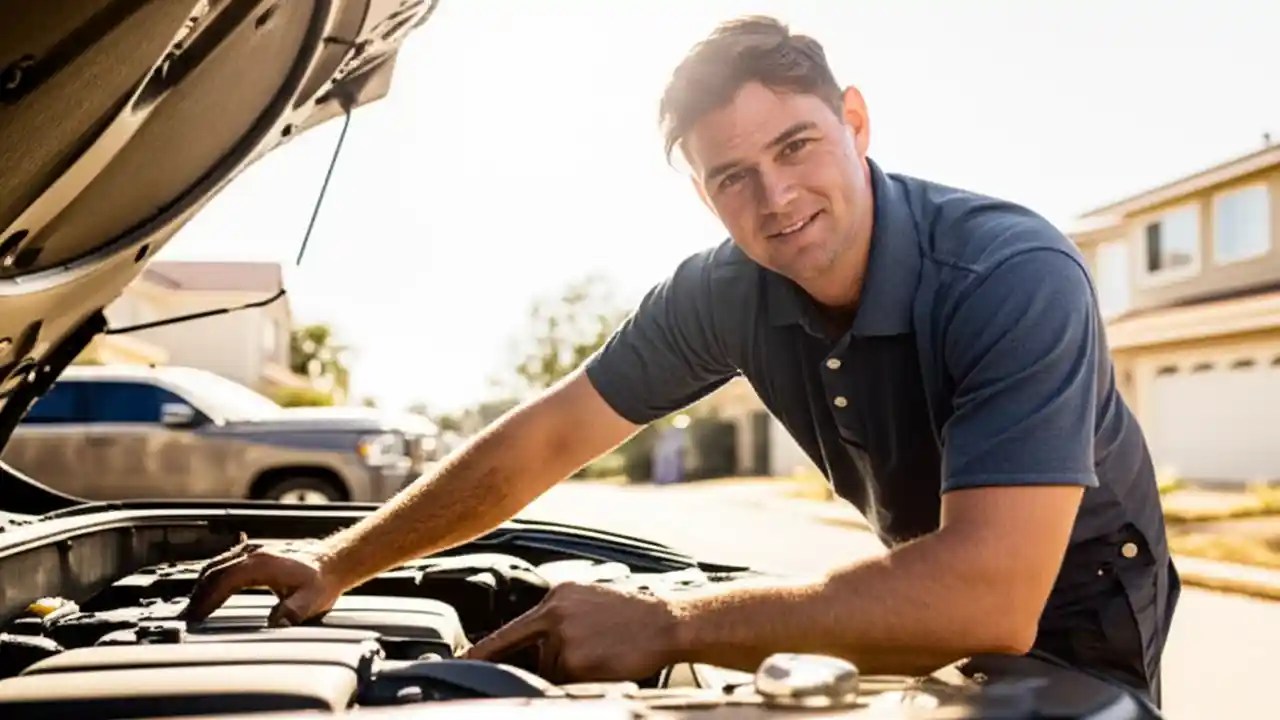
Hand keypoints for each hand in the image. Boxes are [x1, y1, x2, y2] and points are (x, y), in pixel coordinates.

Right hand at [184, 534, 344, 626]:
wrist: (331, 563)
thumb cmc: (321, 582)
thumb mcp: (311, 600)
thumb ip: (293, 612)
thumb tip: (276, 624)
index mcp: (262, 564)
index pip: (225, 580)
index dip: (207, 599)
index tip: (195, 617)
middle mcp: (253, 554)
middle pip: (214, 571)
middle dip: (198, 594)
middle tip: (186, 617)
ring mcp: (252, 552)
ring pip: (216, 565)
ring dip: (202, 585)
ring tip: (192, 608)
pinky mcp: (253, 555)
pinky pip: (224, 563)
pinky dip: (211, 577)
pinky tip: (206, 589)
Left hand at [463, 582, 683, 682]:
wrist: (669, 622)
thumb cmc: (636, 614)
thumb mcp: (591, 601)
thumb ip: (559, 618)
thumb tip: (537, 645)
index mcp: (557, 595)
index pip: (510, 629)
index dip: (482, 649)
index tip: (461, 661)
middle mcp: (555, 613)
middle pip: (531, 656)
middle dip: (549, 664)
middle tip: (584, 654)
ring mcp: (564, 637)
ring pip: (551, 672)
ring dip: (571, 671)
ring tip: (603, 653)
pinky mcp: (576, 660)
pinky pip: (567, 682)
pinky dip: (582, 680)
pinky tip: (606, 662)